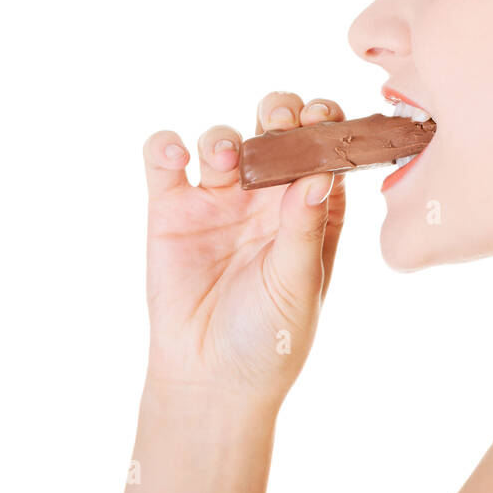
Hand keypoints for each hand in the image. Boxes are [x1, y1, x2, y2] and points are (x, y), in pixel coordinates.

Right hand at [140, 91, 348, 411]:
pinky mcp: (172, 210)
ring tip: (228, 158)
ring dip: (226, 135)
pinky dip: (165, 146)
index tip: (326, 117)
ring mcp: (220, 198)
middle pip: (276, 132)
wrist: (212, 379)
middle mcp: (269, 195)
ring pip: (223, 139)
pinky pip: (164, 163)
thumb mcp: (298, 283)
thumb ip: (305, 228)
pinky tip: (175, 154)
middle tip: (281, 116)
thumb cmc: (272, 337)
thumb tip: (322, 174)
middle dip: (281, 113)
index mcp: (314, 208)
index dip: (327, 127)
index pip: (325, 151)